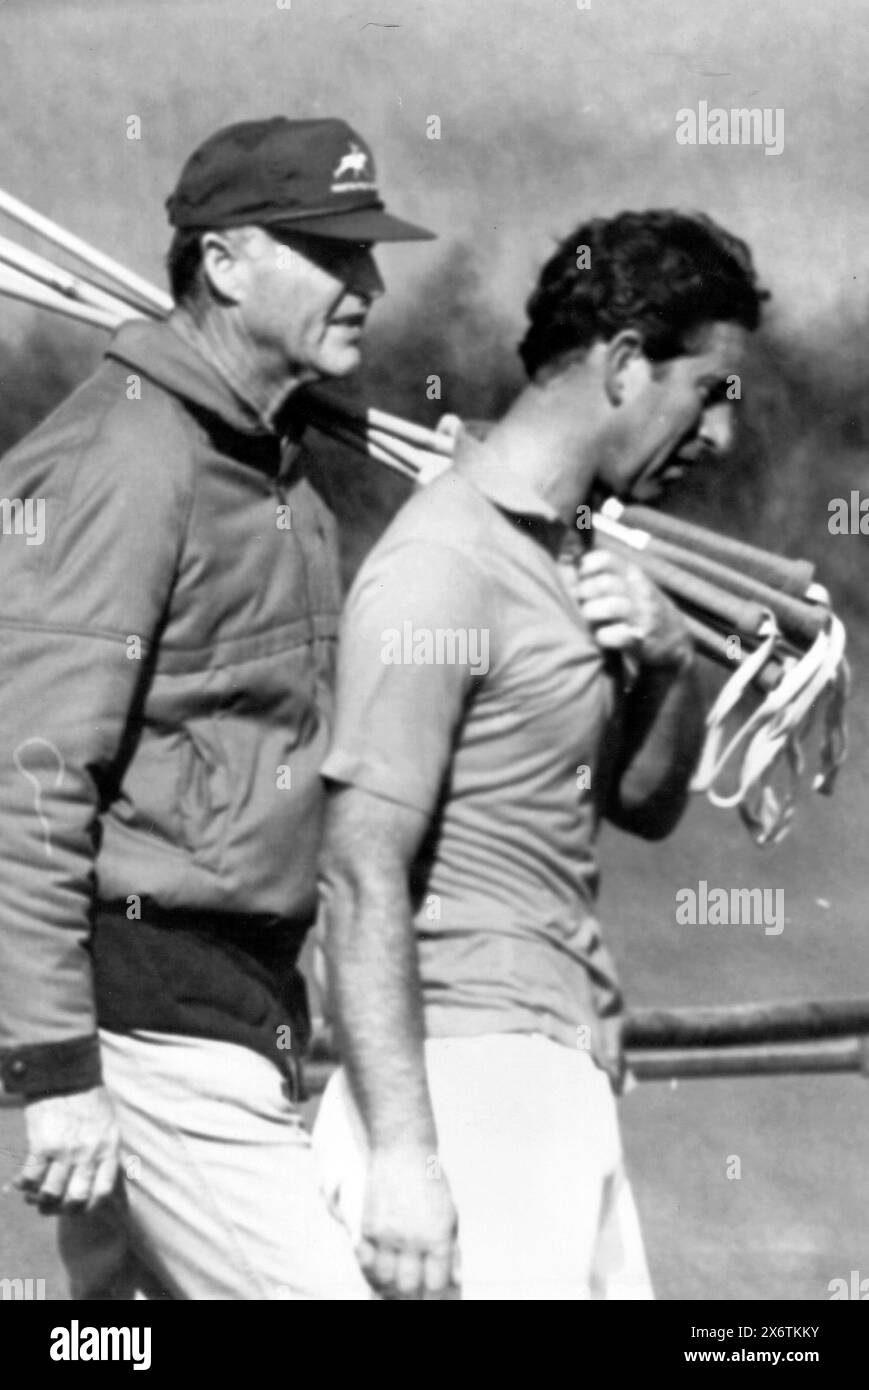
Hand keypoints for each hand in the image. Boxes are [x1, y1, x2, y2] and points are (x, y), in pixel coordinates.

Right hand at [14, 1085, 119, 1214]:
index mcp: (108, 1148)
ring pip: (49, 1194)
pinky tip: (20, 1183)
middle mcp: (89, 1153)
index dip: (88, 1208)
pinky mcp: (42, 1144)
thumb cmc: (88, 1098)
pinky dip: (23, 1186)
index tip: (77, 1208)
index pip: (102, 1193)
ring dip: (38, 1200)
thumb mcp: (108, 1124)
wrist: (65, 1072)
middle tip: (51, 1205)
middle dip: (61, 1209)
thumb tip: (96, 1181)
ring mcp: (65, 1150)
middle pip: (74, 1199)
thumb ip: (104, 1151)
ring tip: (33, 1196)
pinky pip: (30, 1178)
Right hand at [358, 1145, 459, 1298]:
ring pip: (384, 1277)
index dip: (433, 1294)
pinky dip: (370, 1265)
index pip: (435, 1284)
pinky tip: (377, 1263)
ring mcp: (388, 1233)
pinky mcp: (368, 1225)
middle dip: (410, 1293)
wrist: (402, 1148)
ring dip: (388, 1280)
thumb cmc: (430, 1181)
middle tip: (410, 1292)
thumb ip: (452, 1248)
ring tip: (393, 1279)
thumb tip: (457, 1279)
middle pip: (407, 1286)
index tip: (430, 1295)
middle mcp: (413, 1238)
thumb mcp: (449, 1213)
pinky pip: (365, 1259)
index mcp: (439, 1236)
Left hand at [571, 549, 692, 668]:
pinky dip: (603, 637)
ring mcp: (642, 615)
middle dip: (584, 593)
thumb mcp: (630, 584)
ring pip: (611, 607)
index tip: (580, 579)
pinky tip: (601, 636)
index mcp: (633, 574)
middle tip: (580, 603)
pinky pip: (616, 636)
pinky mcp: (641, 639)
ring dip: (591, 613)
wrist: (675, 640)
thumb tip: (565, 562)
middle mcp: (639, 592)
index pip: (604, 559)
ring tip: (588, 618)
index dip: (585, 567)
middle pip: (604, 583)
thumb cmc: (641, 609)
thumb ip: (605, 573)